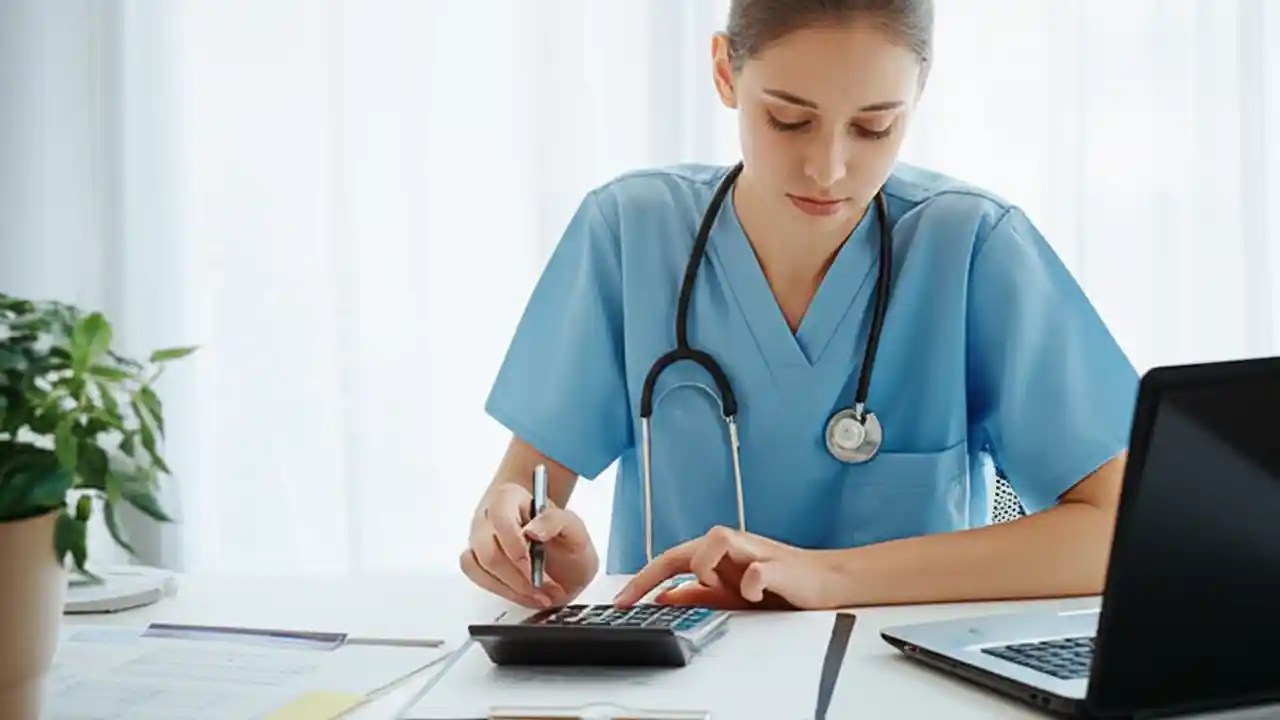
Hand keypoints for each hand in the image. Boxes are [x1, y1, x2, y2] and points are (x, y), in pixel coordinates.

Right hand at [460, 481, 598, 608]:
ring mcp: (479, 539)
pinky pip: (477, 577)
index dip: (514, 545)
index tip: (533, 566)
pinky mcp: (477, 560)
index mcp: (510, 497)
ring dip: (509, 587)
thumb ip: (556, 521)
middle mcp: (488, 517)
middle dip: (516, 576)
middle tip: (542, 586)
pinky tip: (524, 594)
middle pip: (487, 549)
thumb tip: (532, 530)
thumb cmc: (564, 539)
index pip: (501, 517)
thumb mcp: (573, 526)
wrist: (563, 556)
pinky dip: (502, 591)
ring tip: (537, 595)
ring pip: (477, 566)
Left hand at [612, 526, 838, 609]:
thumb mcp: (730, 594)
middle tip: (633, 601)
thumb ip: (698, 594)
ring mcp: (755, 553)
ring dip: (705, 565)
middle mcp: (733, 547)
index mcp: (718, 554)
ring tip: (714, 587)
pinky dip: (750, 583)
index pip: (672, 560)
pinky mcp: (778, 567)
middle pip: (685, 547)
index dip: (643, 579)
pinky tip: (754, 596)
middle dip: (654, 573)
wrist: (826, 583)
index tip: (621, 602)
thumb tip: (663, 598)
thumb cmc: (780, 585)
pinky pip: (756, 570)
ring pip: (715, 539)